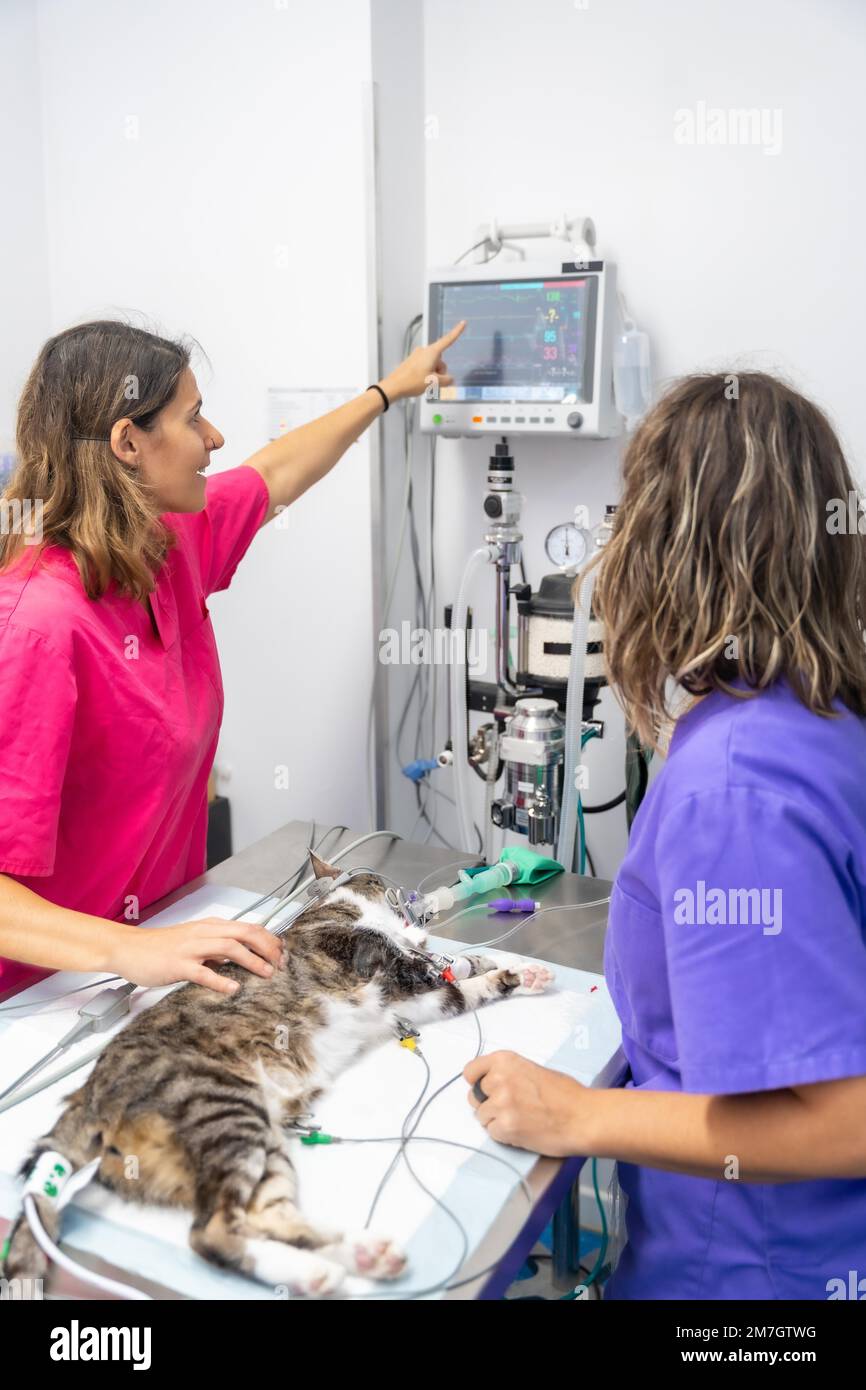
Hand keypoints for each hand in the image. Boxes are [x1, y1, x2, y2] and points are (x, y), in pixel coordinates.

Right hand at [108, 916, 285, 995]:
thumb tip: (241, 958)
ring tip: (266, 973)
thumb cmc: (160, 947)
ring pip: (228, 948)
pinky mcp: (177, 964)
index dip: (269, 939)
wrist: (128, 948)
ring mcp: (190, 948)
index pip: (247, 927)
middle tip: (281, 963)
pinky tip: (233, 988)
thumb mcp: (194, 941)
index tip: (282, 953)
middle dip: (267, 947)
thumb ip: (217, 948)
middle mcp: (203, 933)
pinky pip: (202, 971)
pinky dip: (220, 980)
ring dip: (251, 960)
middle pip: (244, 933)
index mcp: (209, 926)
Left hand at [380, 320, 465, 400]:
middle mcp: (424, 351)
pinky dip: (426, 374)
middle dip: (441, 371)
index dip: (457, 331)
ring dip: (433, 374)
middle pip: (440, 360)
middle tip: (433, 382)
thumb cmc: (412, 382)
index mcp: (432, 352)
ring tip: (424, 383)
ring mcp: (418, 356)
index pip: (448, 340)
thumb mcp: (434, 382)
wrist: (394, 386)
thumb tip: (450, 379)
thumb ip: (447, 380)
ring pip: (433, 364)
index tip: (463, 323)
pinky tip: (420, 382)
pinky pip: (425, 367)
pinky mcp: (413, 361)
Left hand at [464, 1049, 589, 1156]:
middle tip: (508, 1107)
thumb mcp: (532, 1070)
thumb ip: (509, 1074)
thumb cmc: (565, 1094)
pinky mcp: (505, 1127)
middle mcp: (499, 1079)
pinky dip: (503, 1134)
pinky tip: (522, 1130)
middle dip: (487, 1103)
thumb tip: (492, 1083)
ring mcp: (500, 1103)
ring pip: (481, 1116)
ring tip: (519, 1119)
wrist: (581, 1117)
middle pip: (474, 1096)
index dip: (477, 1082)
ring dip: (495, 1120)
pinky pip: (492, 1132)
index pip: (470, 1071)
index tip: (484, 1088)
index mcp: (505, 1061)